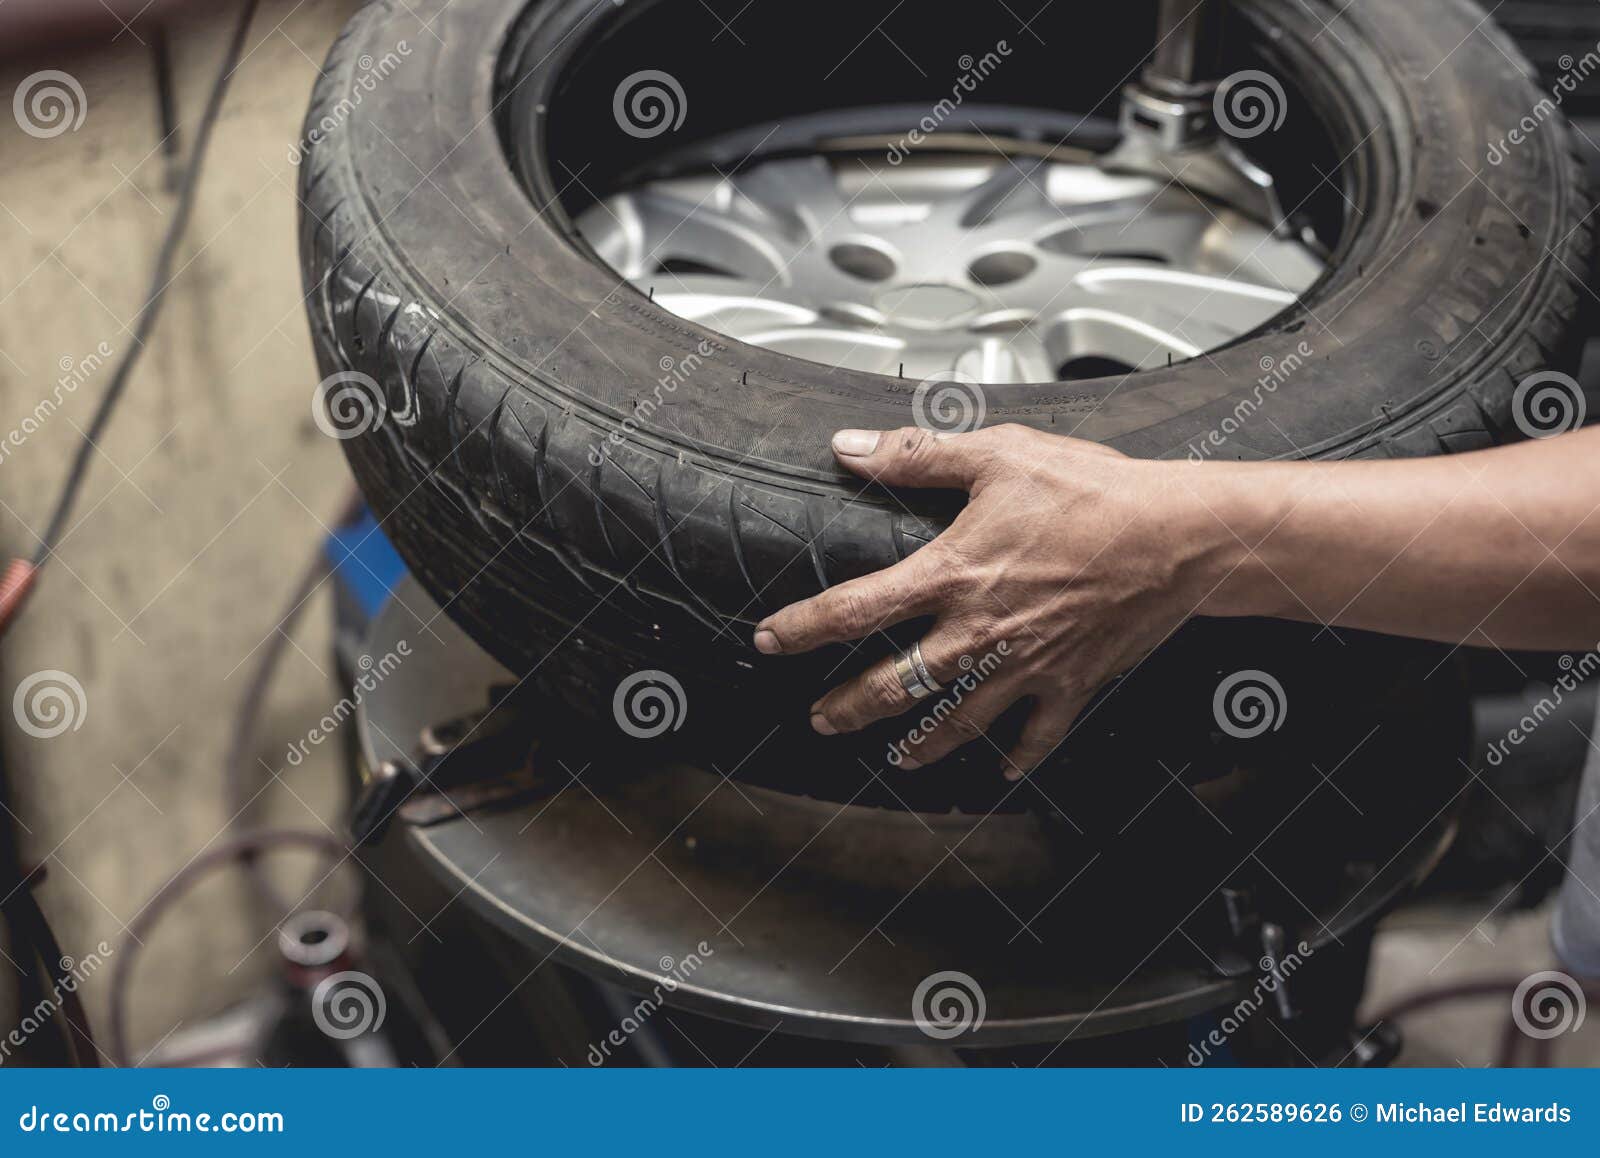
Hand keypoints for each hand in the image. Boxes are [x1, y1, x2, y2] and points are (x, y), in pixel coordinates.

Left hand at [752, 425, 1240, 777]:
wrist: (1179, 537)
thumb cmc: (1094, 491)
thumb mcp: (1000, 455)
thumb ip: (918, 456)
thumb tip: (850, 449)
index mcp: (952, 574)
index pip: (854, 610)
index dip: (802, 630)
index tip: (769, 642)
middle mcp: (978, 633)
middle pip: (893, 686)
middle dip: (847, 707)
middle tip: (820, 720)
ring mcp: (1024, 667)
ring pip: (955, 723)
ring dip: (918, 745)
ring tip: (894, 758)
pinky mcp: (1069, 685)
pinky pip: (1035, 738)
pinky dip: (1015, 760)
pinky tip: (999, 772)